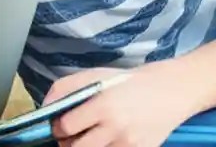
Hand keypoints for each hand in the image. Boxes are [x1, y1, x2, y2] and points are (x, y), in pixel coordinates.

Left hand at [47, 66, 195, 146]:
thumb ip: (64, 89)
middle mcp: (116, 127)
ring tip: (88, 138)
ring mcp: (130, 144)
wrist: (170, 91)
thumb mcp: (94, 75)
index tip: (59, 125)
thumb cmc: (127, 82)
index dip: (57, 128)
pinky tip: (107, 140)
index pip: (65, 127)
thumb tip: (44, 108)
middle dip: (68, 143)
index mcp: (102, 105)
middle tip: (71, 135)